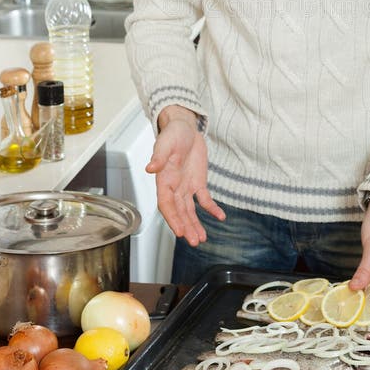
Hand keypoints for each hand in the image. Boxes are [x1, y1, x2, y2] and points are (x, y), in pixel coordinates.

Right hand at [146, 105, 225, 246]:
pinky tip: (220, 217)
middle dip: (186, 227)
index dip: (172, 218)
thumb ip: (158, 156)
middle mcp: (174, 187)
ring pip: (190, 210)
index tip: (179, 231)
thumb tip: (150, 168)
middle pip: (179, 212)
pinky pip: (205, 199)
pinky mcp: (198, 183)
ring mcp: (186, 187)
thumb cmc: (172, 134)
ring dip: (195, 224)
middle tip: (194, 241)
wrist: (185, 127)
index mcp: (164, 179)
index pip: (166, 204)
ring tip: (201, 239)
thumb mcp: (165, 143)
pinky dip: (212, 208)